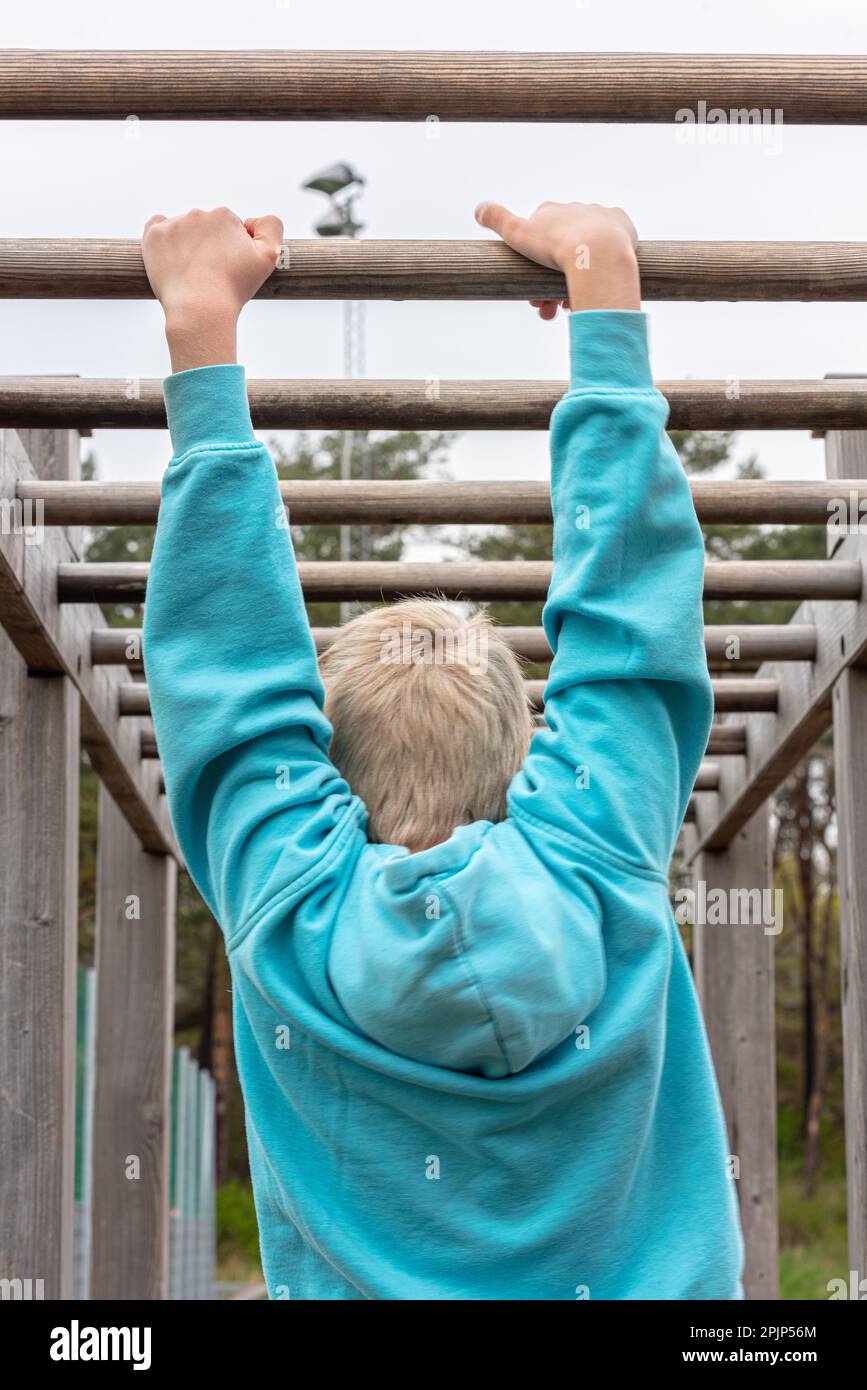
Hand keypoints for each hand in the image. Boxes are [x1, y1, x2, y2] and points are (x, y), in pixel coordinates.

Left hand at [141, 207, 283, 370]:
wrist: (199, 309)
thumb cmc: (234, 288)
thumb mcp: (269, 258)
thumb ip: (272, 228)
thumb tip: (253, 219)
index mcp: (225, 215)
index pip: (230, 228)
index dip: (233, 249)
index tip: (230, 268)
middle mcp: (198, 213)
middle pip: (206, 228)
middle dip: (210, 245)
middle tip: (212, 274)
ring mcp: (173, 224)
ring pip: (183, 230)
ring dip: (188, 244)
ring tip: (192, 273)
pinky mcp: (153, 236)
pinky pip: (156, 226)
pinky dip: (163, 237)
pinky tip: (170, 253)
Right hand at [474, 200, 639, 315]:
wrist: (598, 254)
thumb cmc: (555, 247)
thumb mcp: (517, 234)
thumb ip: (496, 220)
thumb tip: (478, 208)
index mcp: (551, 211)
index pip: (537, 238)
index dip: (532, 266)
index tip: (531, 294)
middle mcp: (576, 208)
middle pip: (561, 250)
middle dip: (550, 281)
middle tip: (549, 310)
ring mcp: (602, 217)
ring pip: (586, 253)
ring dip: (575, 281)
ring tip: (569, 306)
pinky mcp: (625, 228)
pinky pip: (611, 250)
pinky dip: (601, 268)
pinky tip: (595, 285)